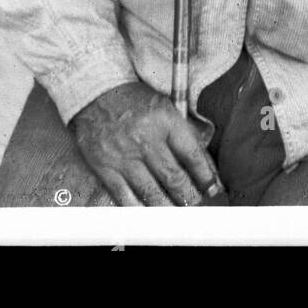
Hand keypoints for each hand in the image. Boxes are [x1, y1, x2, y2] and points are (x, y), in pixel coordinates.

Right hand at [72, 82, 223, 205]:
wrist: (95, 92)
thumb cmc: (134, 99)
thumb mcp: (165, 106)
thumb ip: (185, 133)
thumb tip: (205, 164)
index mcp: (165, 120)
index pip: (192, 155)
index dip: (205, 176)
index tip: (212, 188)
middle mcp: (145, 139)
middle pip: (174, 178)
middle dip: (189, 197)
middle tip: (196, 204)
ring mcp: (124, 156)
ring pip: (151, 192)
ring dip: (168, 208)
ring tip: (177, 215)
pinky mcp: (105, 167)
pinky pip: (125, 197)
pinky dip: (139, 210)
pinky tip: (149, 215)